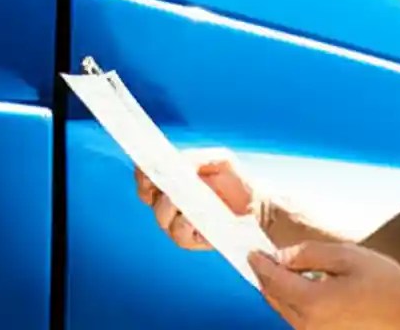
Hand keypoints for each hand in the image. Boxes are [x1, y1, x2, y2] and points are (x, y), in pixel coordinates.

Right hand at [134, 149, 261, 249]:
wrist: (257, 203)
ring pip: (162, 218)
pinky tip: (192, 218)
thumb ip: (196, 159)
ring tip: (180, 200)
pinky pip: (180, 234)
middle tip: (166, 184)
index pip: (147, 179)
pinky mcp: (192, 240)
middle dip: (155, 191)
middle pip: (150, 199)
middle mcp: (171, 204)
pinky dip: (184, 225)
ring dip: (169, 207)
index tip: (147, 172)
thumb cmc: (235, 179)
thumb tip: (178, 164)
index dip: (143, 176)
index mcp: (172, 181)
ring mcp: (179, 223)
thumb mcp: (218, 160)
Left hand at [248, 242, 399, 329]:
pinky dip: (294, 304)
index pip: (273, 280)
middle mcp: (308, 326)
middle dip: (266, 278)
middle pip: (274, 299)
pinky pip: (300, 321)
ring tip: (282, 272)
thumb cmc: (386, 285)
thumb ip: (309, 254)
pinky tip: (303, 291)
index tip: (253, 252)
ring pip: (285, 312)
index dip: (261, 264)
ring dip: (280, 292)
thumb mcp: (347, 256)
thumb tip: (282, 256)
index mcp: (312, 302)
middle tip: (263, 260)